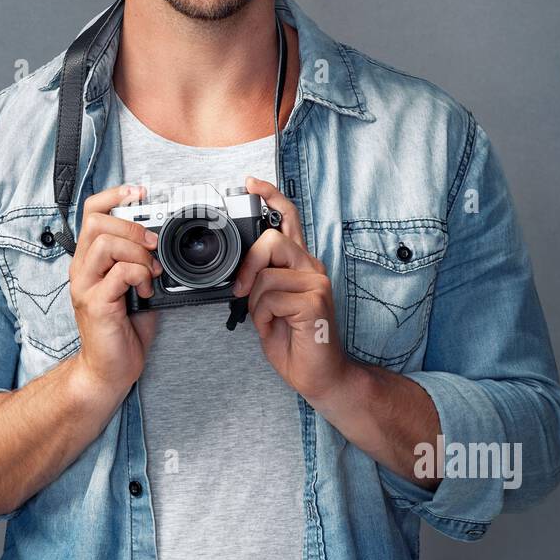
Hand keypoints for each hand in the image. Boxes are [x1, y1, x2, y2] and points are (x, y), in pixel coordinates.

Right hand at [68, 182, 161, 401]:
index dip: (115, 195)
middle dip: (132, 227)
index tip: (140, 192)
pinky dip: (140, 276)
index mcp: (90, 260)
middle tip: (152, 245)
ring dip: (137, 252)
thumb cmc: (123, 329)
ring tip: (150, 271)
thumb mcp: (135, 286)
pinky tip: (146, 290)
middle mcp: (82, 269)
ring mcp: (85, 286)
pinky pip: (119, 273)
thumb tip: (163, 239)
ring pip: (105, 243)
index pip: (91, 212)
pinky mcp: (96, 303)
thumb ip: (141, 261)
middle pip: (96, 222)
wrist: (109, 370)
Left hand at [232, 175, 354, 409]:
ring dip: (255, 302)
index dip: (271, 197)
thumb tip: (239, 270)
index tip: (251, 183)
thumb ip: (260, 281)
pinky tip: (275, 328)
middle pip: (272, 239)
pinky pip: (270, 297)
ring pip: (266, 274)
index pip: (289, 220)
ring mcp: (316, 283)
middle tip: (241, 289)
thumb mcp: (269, 306)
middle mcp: (312, 269)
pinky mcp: (314, 301)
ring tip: (268, 320)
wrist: (319, 375)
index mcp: (301, 266)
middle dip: (248, 264)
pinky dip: (262, 317)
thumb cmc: (295, 342)